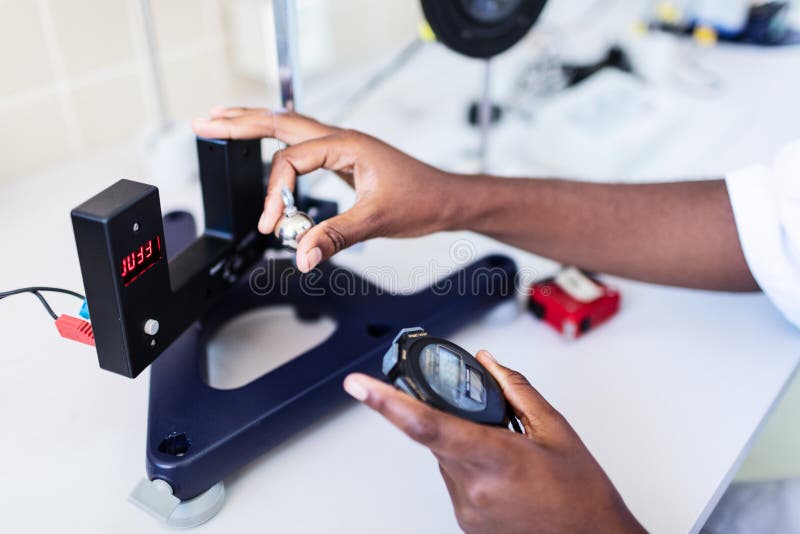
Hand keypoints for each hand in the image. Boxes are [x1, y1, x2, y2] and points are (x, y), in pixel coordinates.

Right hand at [192, 107, 459, 271]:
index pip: (292, 161)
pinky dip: (277, 140)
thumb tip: (304, 255)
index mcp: (347, 145)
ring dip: (255, 123)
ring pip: (289, 127)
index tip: (274, 226)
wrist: (447, 199)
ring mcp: (342, 146)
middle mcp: (341, 139)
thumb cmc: (422, 201)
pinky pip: (302, 143)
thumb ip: (336, 237)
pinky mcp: (344, 158)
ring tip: (222, 121)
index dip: (276, 194)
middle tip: (204, 123)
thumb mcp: (376, 221)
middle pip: (279, 122)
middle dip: (239, 123)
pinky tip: (266, 141)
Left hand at [343, 352, 644, 533]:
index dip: (386, 402)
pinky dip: (472, 465)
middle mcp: (473, 488)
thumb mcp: (557, 431)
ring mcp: (467, 509)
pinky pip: (456, 479)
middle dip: (454, 415)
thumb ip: (515, 390)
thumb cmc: (582, 497)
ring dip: (466, 443)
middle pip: (438, 435)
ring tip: (510, 453)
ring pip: (446, 456)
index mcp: (496, 458)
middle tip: (485, 414)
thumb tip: (486, 363)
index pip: (426, 425)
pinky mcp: (467, 521)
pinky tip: (506, 473)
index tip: (360, 385)